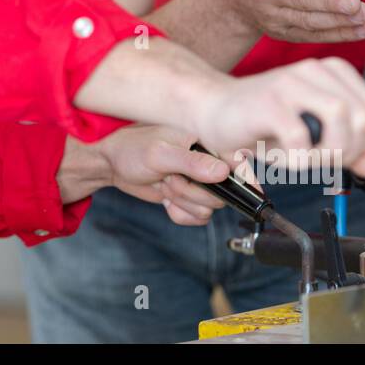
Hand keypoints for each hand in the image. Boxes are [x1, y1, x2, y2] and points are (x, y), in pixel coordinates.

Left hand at [93, 125, 237, 224]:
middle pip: (221, 196)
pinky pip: (195, 218)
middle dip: (191, 193)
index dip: (247, 181)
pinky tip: (165, 198)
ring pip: (207, 209)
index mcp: (205, 146)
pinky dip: (178, 213)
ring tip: (165, 183)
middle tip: (171, 178)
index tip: (252, 195)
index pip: (237, 164)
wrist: (112, 164)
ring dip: (182, 201)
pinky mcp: (187, 198)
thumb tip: (223, 172)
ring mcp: (197, 184)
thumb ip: (191, 163)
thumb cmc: (132, 149)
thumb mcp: (160, 153)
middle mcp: (205, 165)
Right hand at [191, 57, 364, 178]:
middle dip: (348, 152)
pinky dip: (295, 160)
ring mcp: (291, 82)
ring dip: (326, 155)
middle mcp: (314, 70)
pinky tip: (281, 159)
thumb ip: (348, 150)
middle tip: (320, 161)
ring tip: (303, 160)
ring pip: (340, 120)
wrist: (212, 111)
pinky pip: (301, 138)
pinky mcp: (268, 100)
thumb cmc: (260, 123)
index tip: (341, 156)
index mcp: (331, 73)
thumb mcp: (314, 138)